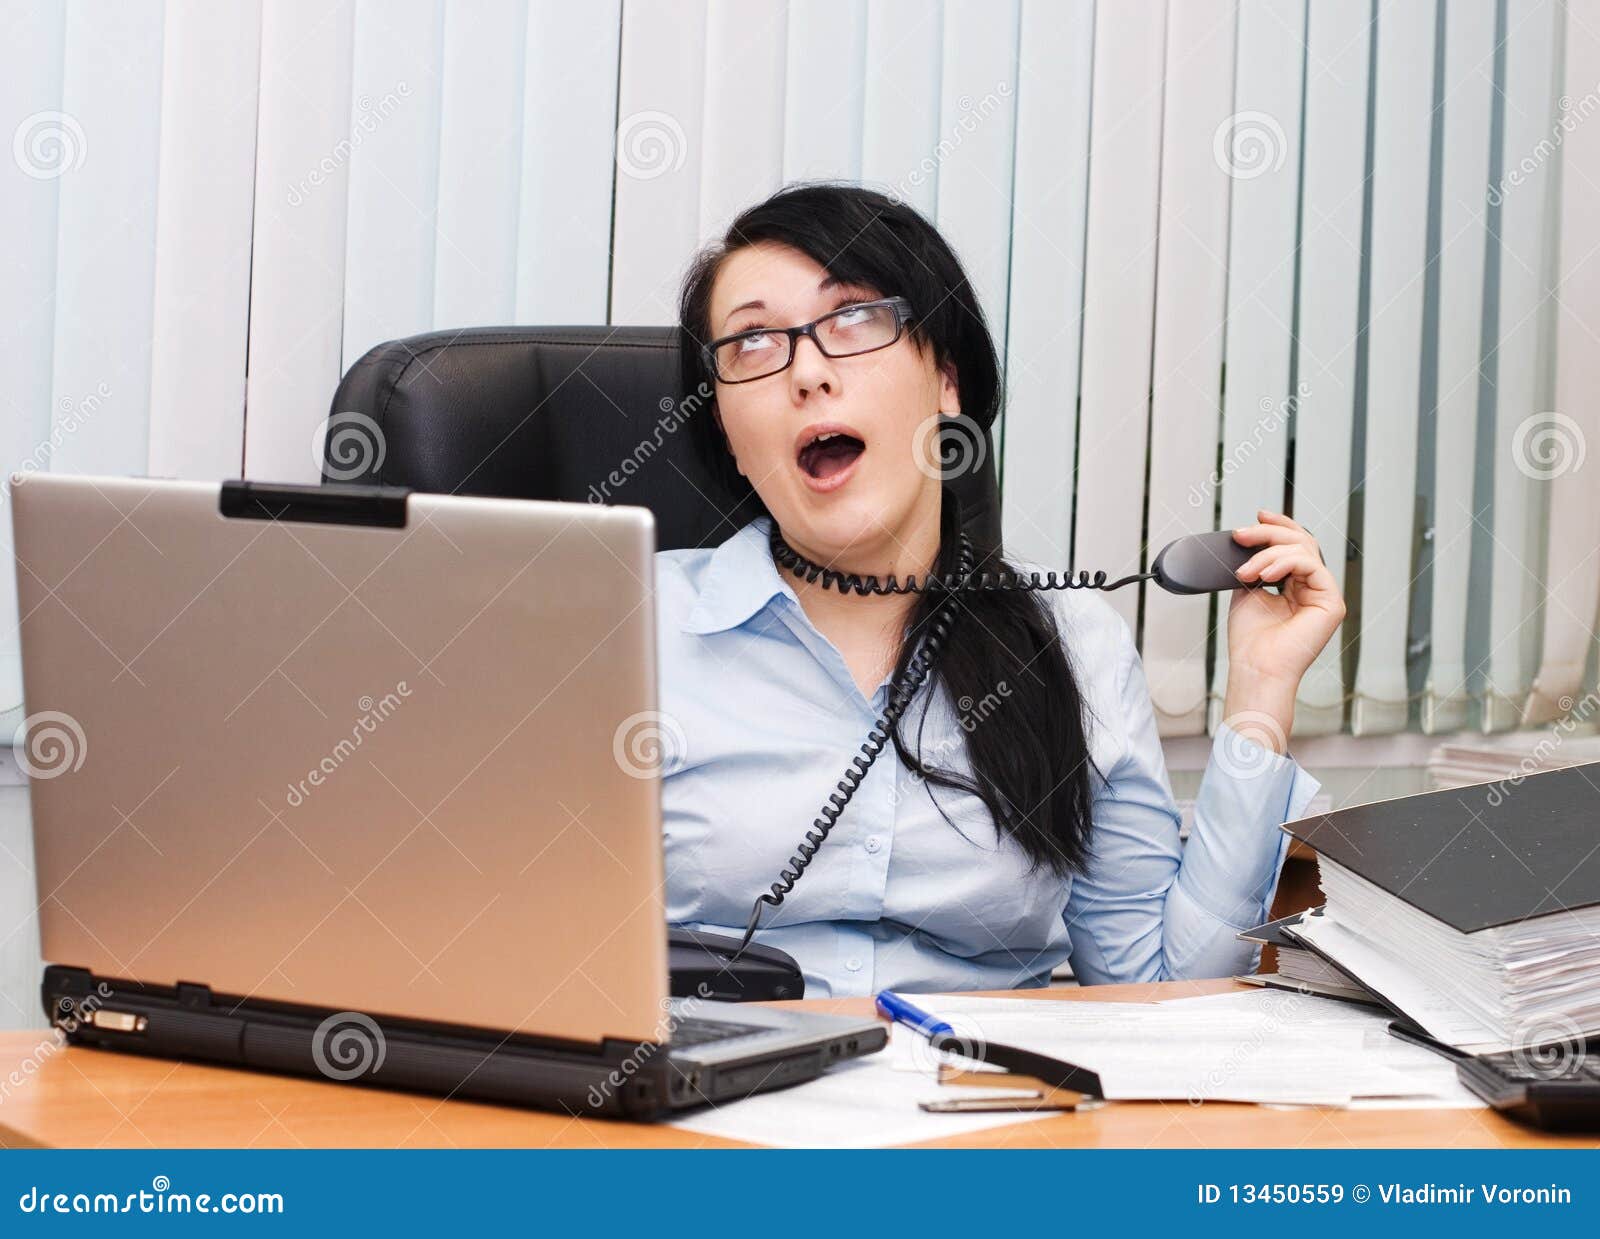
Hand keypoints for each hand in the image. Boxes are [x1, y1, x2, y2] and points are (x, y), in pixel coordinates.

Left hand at [1221, 510, 1346, 751]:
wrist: (1255, 667)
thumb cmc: (1250, 641)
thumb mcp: (1247, 591)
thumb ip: (1255, 566)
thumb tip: (1251, 542)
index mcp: (1295, 586)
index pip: (1294, 546)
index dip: (1278, 526)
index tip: (1256, 517)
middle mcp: (1313, 588)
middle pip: (1301, 541)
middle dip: (1269, 532)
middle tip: (1242, 535)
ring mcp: (1325, 594)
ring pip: (1304, 549)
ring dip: (1268, 553)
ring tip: (1245, 571)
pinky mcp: (1332, 601)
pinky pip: (1310, 565)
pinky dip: (1283, 563)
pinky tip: (1264, 574)